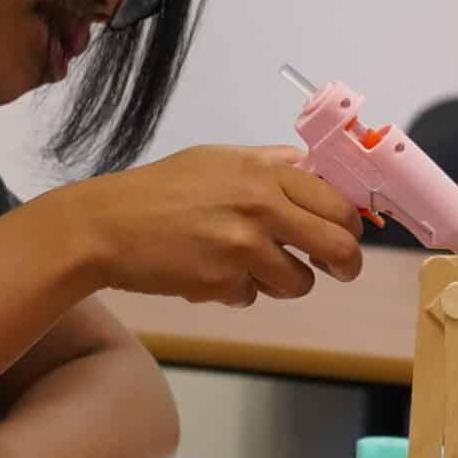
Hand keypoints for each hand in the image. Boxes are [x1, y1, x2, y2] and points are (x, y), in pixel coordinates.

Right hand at [71, 145, 364, 304]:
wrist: (106, 225)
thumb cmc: (160, 191)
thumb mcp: (219, 160)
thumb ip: (270, 165)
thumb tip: (314, 169)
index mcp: (265, 172)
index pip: (337, 202)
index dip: (351, 225)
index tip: (349, 234)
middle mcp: (260, 206)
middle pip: (338, 247)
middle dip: (346, 265)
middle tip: (340, 270)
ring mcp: (242, 246)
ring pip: (299, 282)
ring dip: (283, 282)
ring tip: (251, 268)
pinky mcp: (222, 281)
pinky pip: (252, 298)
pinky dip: (236, 292)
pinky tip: (209, 272)